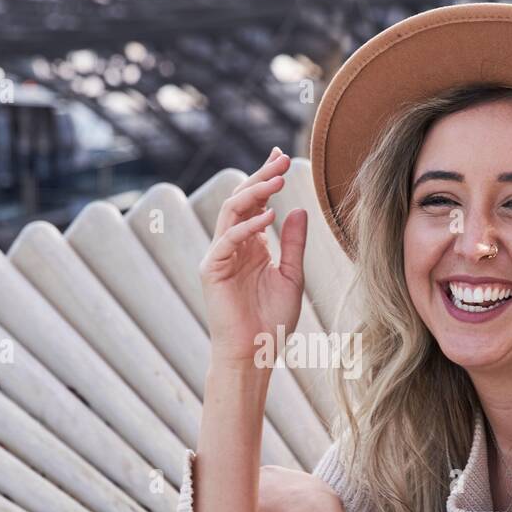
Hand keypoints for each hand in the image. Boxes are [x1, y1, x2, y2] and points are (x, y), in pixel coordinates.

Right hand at [200, 147, 308, 367]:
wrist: (254, 355)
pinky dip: (247, 227)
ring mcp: (220, 256)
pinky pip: (227, 240)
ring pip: (231, 212)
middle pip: (242, 200)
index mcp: (250, 245)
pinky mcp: (212, 270)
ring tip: (277, 181)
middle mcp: (232, 245)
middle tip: (282, 161)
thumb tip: (298, 210)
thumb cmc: (272, 321)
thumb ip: (294, 244)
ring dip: (254, 193)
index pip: (255, 202)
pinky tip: (269, 217)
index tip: (282, 156)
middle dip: (261, 177)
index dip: (266, 177)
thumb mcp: (292, 276)